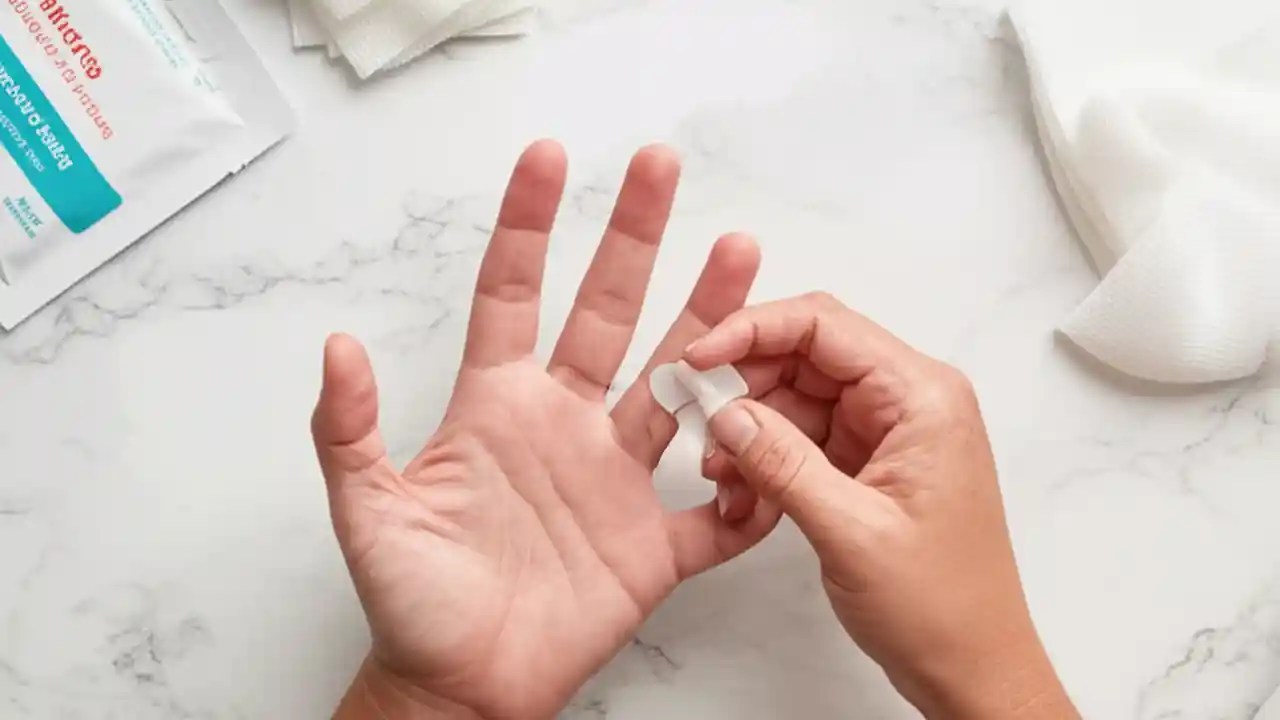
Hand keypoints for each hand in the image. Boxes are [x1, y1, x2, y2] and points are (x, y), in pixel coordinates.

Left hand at [313, 141, 780, 719]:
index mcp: (499, 408)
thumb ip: (348, 431)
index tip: (550, 159)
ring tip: (742, 260)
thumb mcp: (366, 512)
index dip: (529, 226)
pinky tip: (779, 448)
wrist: (459, 687)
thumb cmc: (409, 601)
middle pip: (607, 315)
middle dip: (635, 239)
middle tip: (661, 169)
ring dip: (711, 328)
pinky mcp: (653, 548)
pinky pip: (716, 517)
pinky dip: (748, 495)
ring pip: (676, 388)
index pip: (514, 295)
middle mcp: (564, 427)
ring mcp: (615, 482)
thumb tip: (336, 345)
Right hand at [687, 293, 1078, 719]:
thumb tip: (726, 412)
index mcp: (922, 397)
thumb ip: (782, 464)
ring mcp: (888, 429)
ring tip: (722, 478)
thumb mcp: (850, 532)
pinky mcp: (870, 459)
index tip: (699, 358)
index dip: (753, 330)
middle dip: (745, 385)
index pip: (825, 325)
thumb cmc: (942, 607)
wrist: (972, 667)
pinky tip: (744, 494)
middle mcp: (909, 400)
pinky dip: (767, 459)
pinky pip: (803, 436)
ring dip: (750, 430)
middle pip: (806, 354)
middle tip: (698, 421)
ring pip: (796, 397)